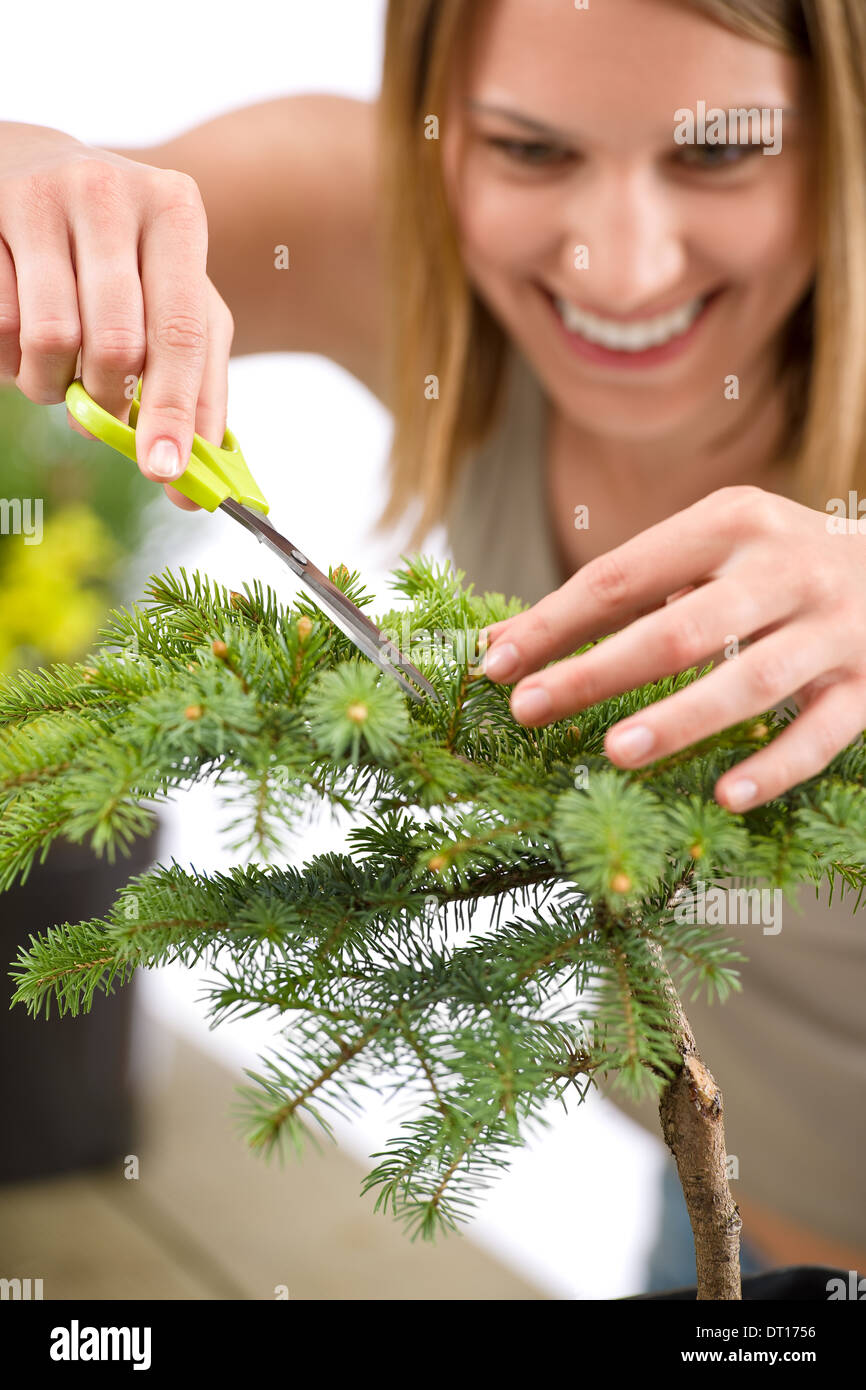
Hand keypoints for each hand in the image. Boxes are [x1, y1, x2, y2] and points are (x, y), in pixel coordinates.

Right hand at [0, 122, 233, 507]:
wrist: (37, 170)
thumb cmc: (125, 259)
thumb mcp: (179, 305)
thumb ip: (198, 391)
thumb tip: (193, 488)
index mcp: (175, 210)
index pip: (181, 331)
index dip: (173, 410)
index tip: (163, 470)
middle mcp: (110, 191)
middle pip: (115, 341)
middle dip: (108, 400)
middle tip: (101, 411)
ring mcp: (39, 194)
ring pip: (49, 338)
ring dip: (53, 384)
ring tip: (58, 371)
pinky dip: (10, 357)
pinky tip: (21, 338)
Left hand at [481, 485, 865, 810]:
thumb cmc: (777, 562)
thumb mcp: (711, 547)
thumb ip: (625, 590)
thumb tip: (510, 642)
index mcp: (731, 523)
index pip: (624, 575)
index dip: (556, 622)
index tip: (495, 663)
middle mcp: (784, 569)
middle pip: (679, 628)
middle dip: (597, 671)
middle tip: (529, 707)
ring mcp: (833, 629)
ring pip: (751, 681)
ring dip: (680, 719)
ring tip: (614, 752)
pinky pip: (821, 734)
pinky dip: (775, 767)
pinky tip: (725, 795)